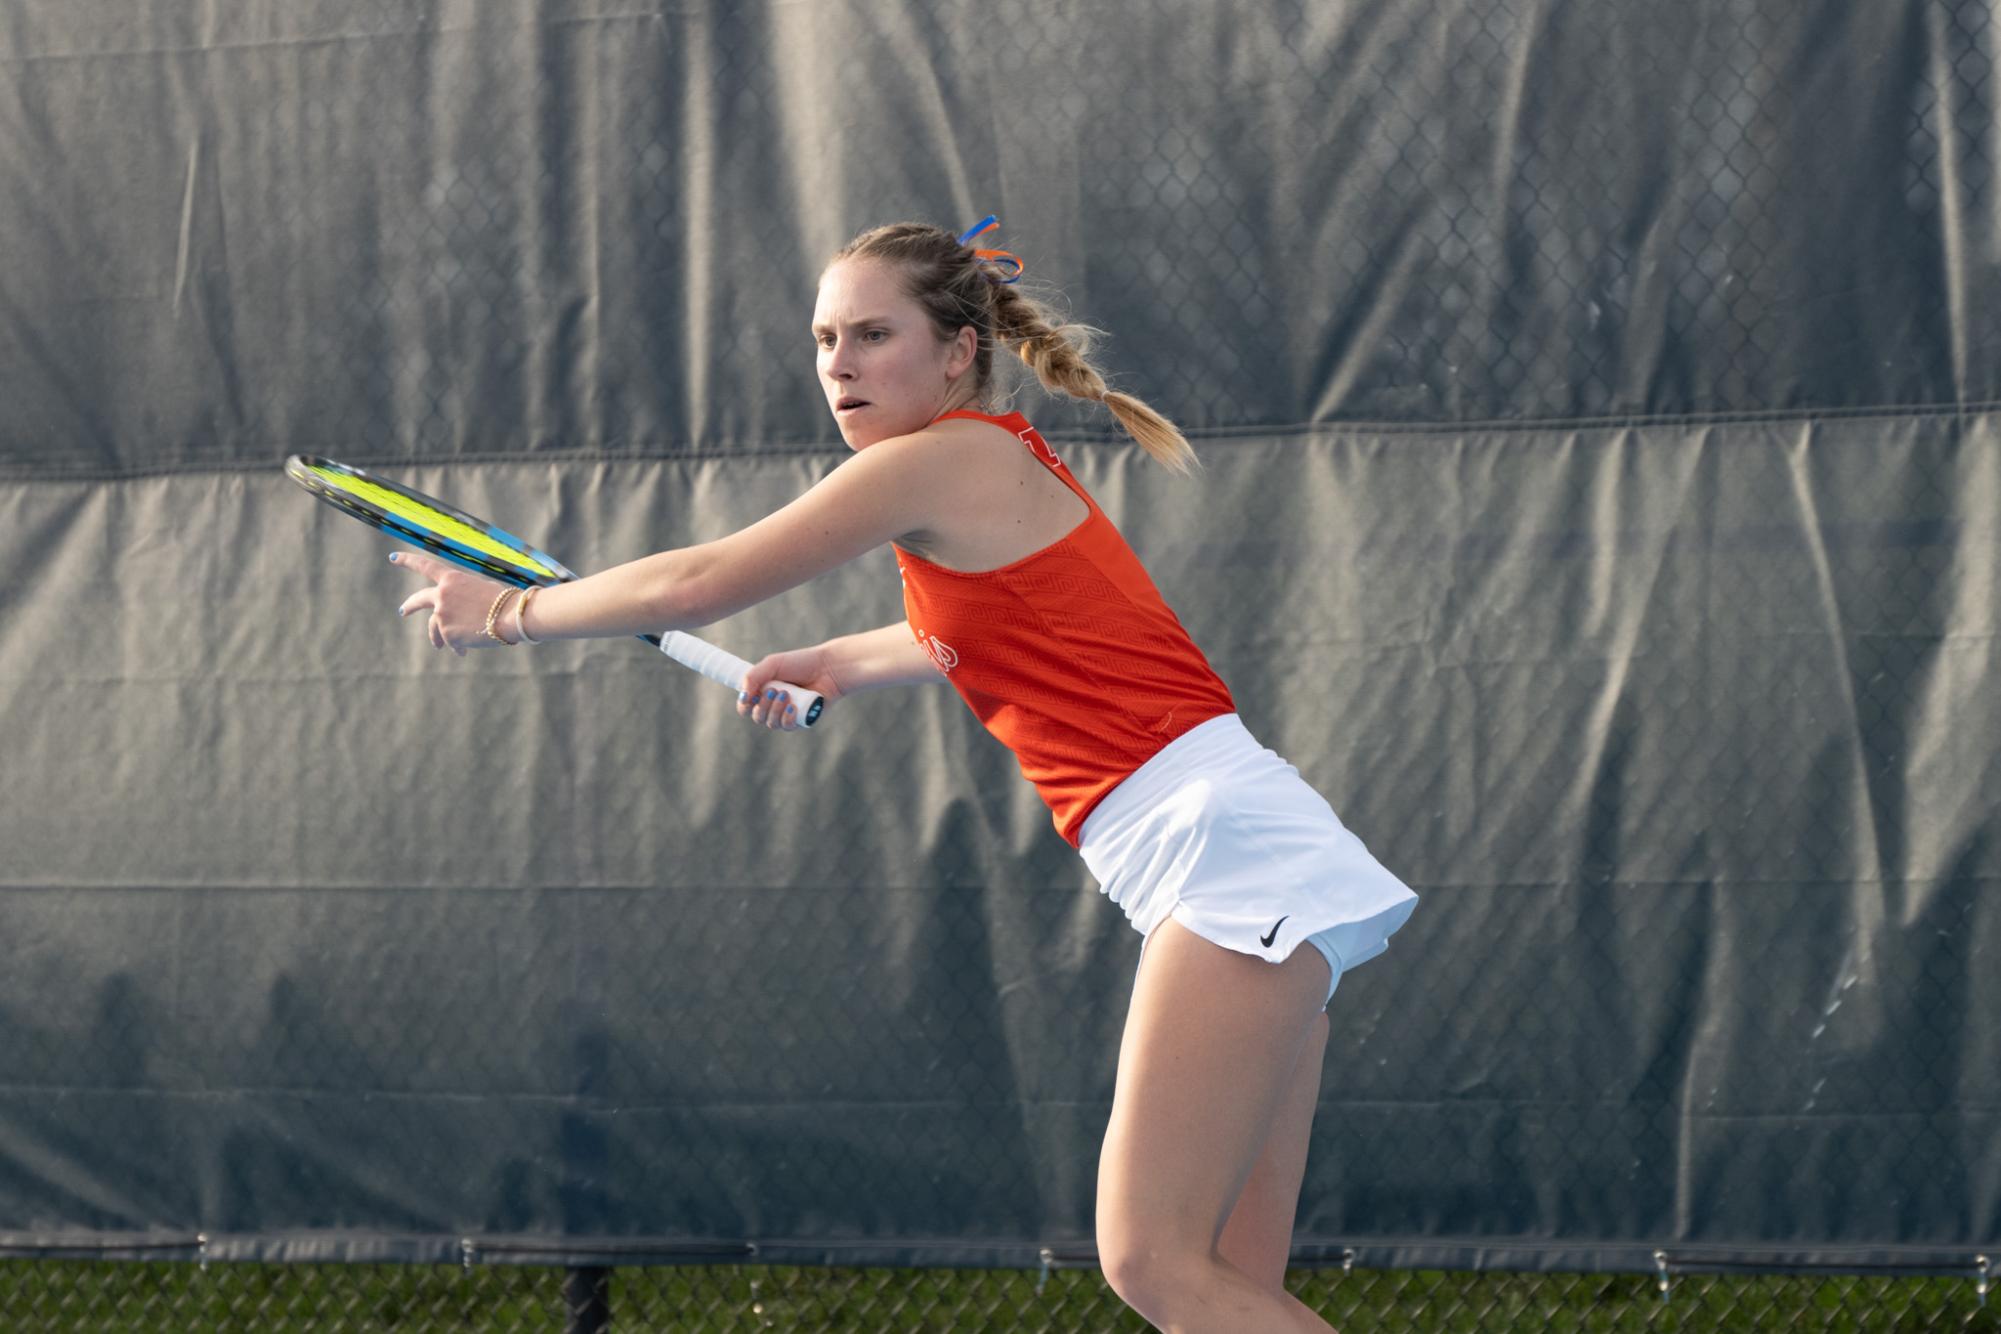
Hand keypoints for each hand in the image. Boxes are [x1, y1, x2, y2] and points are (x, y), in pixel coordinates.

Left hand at [390, 552, 512, 655]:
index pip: (425, 566)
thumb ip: (462, 597)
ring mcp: (442, 615)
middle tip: (403, 611)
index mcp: (451, 579)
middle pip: (419, 600)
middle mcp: (442, 595)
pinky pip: (449, 643)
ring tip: (438, 646)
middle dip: (410, 606)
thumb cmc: (503, 601)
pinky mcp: (448, 634)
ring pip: (435, 628)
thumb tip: (454, 615)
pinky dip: (456, 647)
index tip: (393, 557)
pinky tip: (464, 651)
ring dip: (437, 638)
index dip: (408, 560)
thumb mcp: (480, 590)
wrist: (511, 617)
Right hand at [737, 645, 841, 731]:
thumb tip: (742, 698)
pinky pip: (787, 727)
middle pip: (757, 717)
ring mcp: (787, 714)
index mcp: (764, 691)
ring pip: (771, 724)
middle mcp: (774, 705)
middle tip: (775, 690)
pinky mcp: (801, 721)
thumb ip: (752, 677)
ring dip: (775, 710)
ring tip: (787, 694)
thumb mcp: (772, 664)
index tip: (749, 697)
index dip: (744, 705)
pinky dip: (787, 718)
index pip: (745, 707)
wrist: (828, 668)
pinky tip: (794, 707)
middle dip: (763, 705)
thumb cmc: (801, 663)